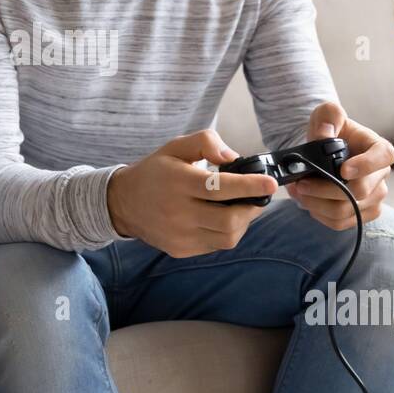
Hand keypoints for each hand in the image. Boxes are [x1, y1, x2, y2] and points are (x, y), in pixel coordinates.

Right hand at [107, 129, 279, 258]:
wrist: (123, 203)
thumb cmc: (156, 171)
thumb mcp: (176, 146)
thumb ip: (206, 143)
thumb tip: (234, 157)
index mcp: (179, 182)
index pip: (220, 188)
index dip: (249, 186)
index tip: (270, 183)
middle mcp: (178, 212)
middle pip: (229, 219)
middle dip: (252, 208)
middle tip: (258, 197)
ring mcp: (179, 235)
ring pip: (227, 237)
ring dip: (243, 223)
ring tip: (241, 208)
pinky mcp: (181, 249)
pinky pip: (215, 245)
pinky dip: (227, 233)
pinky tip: (222, 219)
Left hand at [285, 101, 393, 230]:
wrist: (323, 149)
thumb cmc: (330, 129)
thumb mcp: (327, 114)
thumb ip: (328, 117)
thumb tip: (324, 135)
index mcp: (379, 149)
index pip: (384, 158)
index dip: (366, 166)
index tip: (343, 169)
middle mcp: (381, 176)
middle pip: (360, 192)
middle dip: (325, 189)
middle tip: (301, 183)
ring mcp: (373, 198)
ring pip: (347, 211)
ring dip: (317, 204)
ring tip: (298, 191)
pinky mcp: (361, 214)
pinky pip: (340, 223)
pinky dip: (319, 214)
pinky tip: (307, 201)